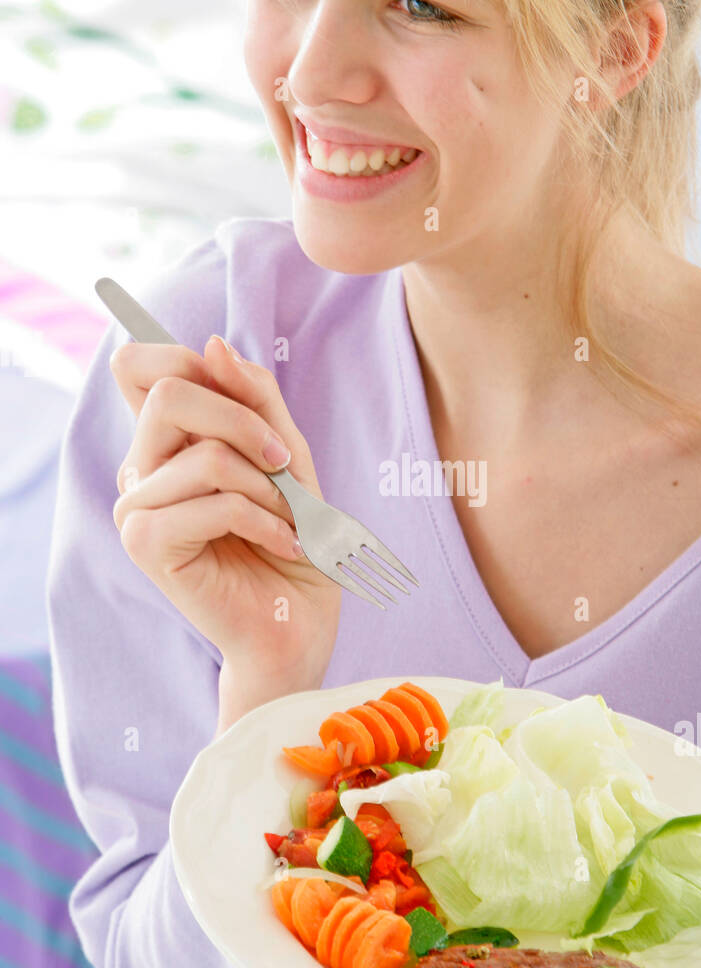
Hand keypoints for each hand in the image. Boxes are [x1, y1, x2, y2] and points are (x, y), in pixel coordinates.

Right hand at [110, 335, 340, 692]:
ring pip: (203, 454)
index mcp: (164, 441)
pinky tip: (284, 545)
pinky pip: (214, 503)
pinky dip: (265, 522)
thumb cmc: (294, 537)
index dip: (192, 363)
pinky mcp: (146, 544)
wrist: (298, 622)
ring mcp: (135, 507)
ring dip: (268, 488)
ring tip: (291, 520)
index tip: (249, 405)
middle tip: (285, 465)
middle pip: (171, 392)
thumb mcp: (287, 452)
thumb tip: (213, 345)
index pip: (142, 365)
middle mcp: (139, 469)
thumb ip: (254, 396)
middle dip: (246, 422)